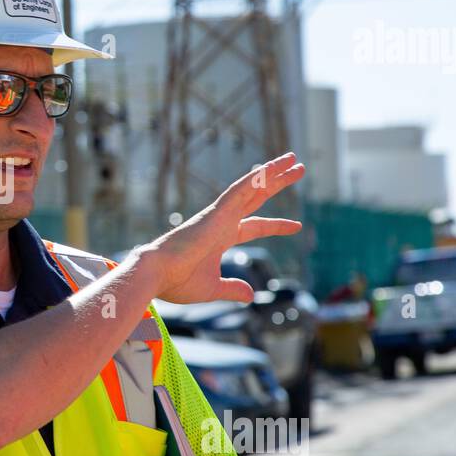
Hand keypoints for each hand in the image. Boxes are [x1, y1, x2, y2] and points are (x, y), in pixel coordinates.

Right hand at [141, 152, 304, 303]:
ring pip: (252, 187)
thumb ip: (233, 288)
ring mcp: (220, 214)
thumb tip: (250, 295)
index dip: (277, 225)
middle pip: (257, 197)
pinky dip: (256, 178)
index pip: (255, 226)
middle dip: (277, 184)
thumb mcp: (213, 288)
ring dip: (273, 172)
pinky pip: (241, 189)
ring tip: (294, 160)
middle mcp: (222, 221)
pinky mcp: (217, 211)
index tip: (297, 226)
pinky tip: (272, 168)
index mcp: (221, 237)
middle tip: (298, 169)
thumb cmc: (178, 282)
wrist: (158, 274)